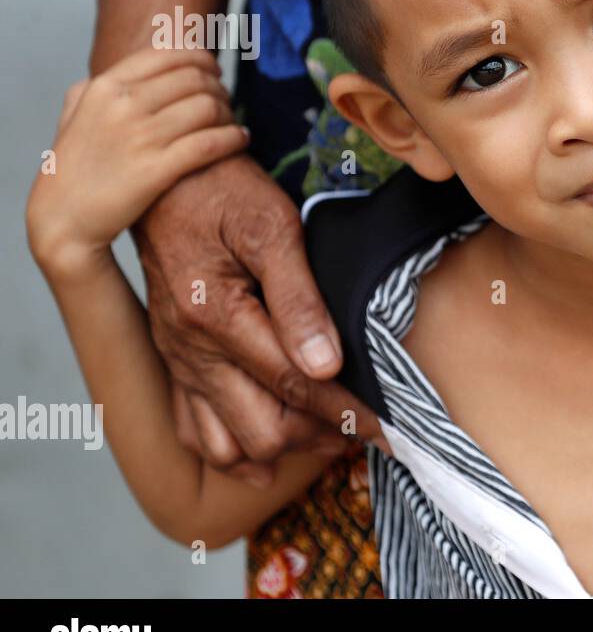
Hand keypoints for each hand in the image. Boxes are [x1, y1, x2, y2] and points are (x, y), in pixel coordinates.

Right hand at [27, 48, 247, 276]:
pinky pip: (211, 143)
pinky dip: (235, 138)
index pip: (170, 55)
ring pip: (208, 108)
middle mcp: (122, 106)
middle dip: (219, 88)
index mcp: (105, 86)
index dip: (202, 60)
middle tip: (226, 102)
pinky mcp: (156, 170)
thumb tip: (135, 68)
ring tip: (231, 123)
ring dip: (229, 113)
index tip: (214, 71)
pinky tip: (241, 140)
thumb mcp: (75, 113)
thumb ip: (100, 85)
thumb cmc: (74, 167)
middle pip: (195, 79)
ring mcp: (139, 137)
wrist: (63, 219)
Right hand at [130, 149, 390, 486]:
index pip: (295, 385)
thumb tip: (327, 365)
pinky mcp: (174, 362)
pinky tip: (269, 451)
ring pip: (226, 445)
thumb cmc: (225, 193)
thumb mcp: (273, 227)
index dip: (347, 412)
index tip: (390, 429)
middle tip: (365, 428)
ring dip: (280, 449)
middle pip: (262, 429)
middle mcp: (192, 351)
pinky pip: (195, 432)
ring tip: (328, 438)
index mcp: (217, 317)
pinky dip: (233, 451)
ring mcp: (179, 361)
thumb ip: (300, 298)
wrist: (165, 180)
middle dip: (319, 436)